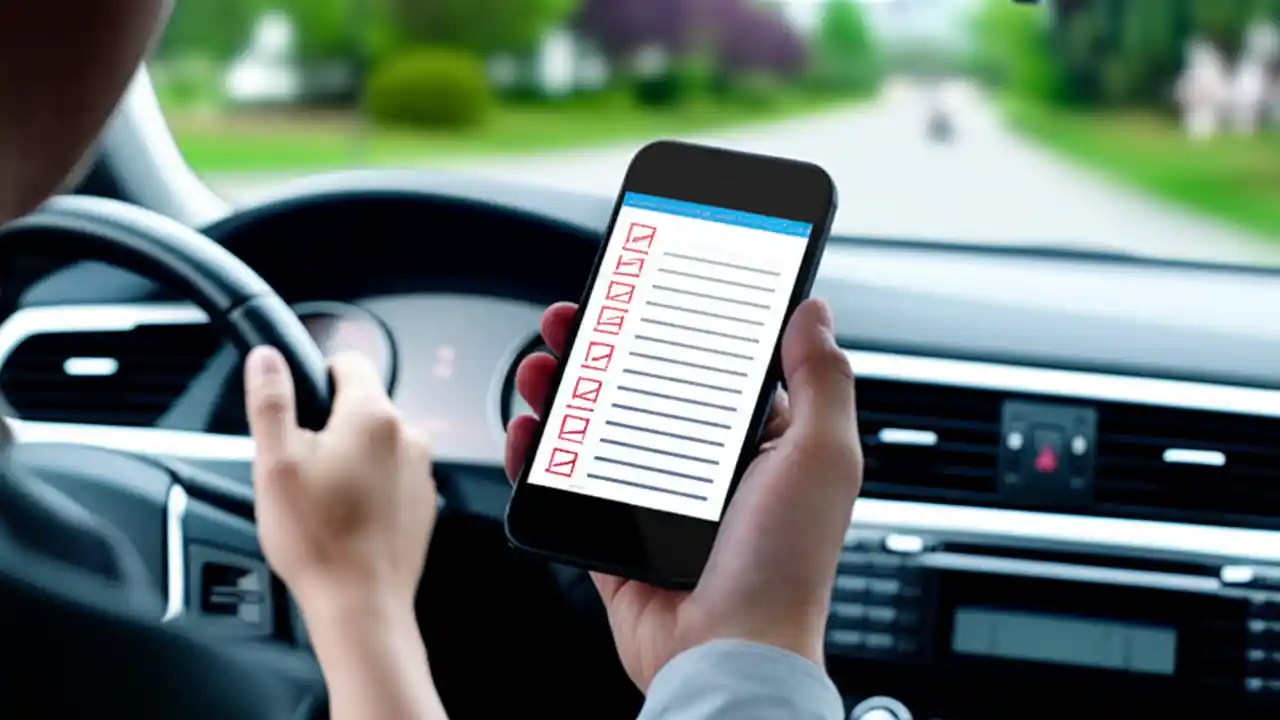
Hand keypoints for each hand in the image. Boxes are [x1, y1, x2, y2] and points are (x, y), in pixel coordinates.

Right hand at [246, 347, 445, 719]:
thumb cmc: (318, 540)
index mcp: (373, 415)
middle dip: (329, 425)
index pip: (349, 361)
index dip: (318, 376)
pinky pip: (391, 475)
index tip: (299, 407)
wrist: (360, 604)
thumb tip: (267, 357)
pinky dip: (370, 486)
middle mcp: (407, 434)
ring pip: (376, 443)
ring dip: (351, 457)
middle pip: (361, 406)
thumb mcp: (276, 463)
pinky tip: (346, 517)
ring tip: (322, 499)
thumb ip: (272, 401)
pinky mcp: (423, 500)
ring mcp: (420, 468)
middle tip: (300, 467)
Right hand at [505, 299, 862, 689]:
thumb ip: (821, 379)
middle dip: (602, 351)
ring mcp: (653, 507)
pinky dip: (539, 459)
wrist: (729, 654)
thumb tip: (814, 310)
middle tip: (575, 320)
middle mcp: (703, 473)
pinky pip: (565, 490)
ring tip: (541, 367)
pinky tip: (528, 430)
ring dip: (562, 394)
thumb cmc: (787, 566)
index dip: (672, 329)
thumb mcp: (822, 456)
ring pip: (595, 433)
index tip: (643, 293)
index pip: (708, 371)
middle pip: (639, 393)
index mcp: (756, 446)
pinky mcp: (613, 541)